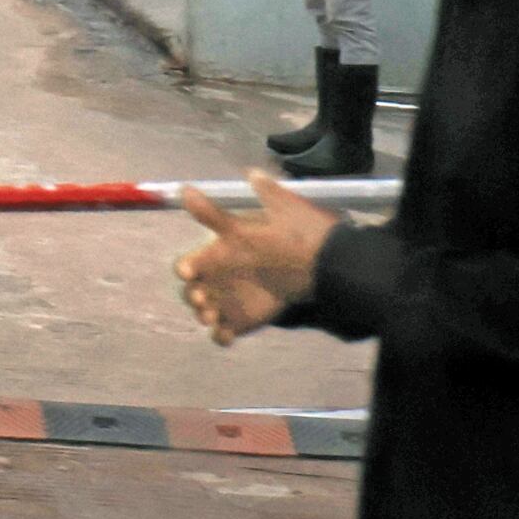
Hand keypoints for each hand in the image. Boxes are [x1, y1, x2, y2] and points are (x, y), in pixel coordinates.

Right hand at [175, 172, 340, 345]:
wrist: (332, 263)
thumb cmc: (299, 235)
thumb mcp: (270, 212)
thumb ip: (241, 202)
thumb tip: (211, 182)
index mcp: (222, 251)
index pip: (193, 261)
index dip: (187, 266)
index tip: (188, 271)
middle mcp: (223, 276)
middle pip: (193, 289)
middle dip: (192, 295)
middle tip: (202, 300)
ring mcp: (234, 298)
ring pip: (206, 310)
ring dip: (204, 314)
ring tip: (213, 317)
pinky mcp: (247, 318)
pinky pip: (226, 332)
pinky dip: (222, 336)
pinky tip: (227, 335)